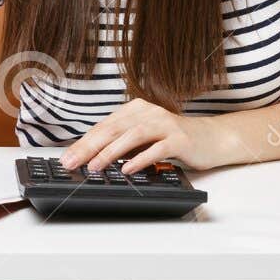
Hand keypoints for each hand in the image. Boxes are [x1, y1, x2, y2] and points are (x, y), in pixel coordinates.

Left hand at [59, 100, 233, 173]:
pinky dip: (140, 158)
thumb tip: (93, 159)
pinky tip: (128, 169)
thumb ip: (122, 145)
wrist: (212, 139)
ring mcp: (165, 124)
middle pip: (113, 128)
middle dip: (89, 146)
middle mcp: (149, 113)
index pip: (104, 126)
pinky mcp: (180, 139)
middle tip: (72, 162)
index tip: (66, 157)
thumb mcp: (144, 140)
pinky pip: (157, 148)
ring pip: (133, 135)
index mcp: (136, 110)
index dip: (83, 142)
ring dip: (111, 152)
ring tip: (95, 166)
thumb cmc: (175, 141)